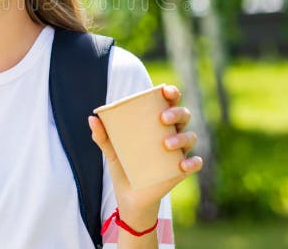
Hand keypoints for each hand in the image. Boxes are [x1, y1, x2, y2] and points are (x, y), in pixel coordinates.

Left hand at [88, 84, 202, 217]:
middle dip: (177, 113)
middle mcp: (172, 133)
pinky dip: (193, 162)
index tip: (166, 90)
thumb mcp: (111, 150)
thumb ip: (102, 135)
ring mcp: (178, 151)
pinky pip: (195, 163)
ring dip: (181, 137)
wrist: (129, 196)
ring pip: (190, 137)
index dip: (172, 93)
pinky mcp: (181, 170)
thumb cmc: (124, 165)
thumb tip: (92, 118)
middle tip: (162, 118)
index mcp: (157, 123)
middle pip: (184, 115)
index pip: (169, 102)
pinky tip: (183, 164)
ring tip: (166, 144)